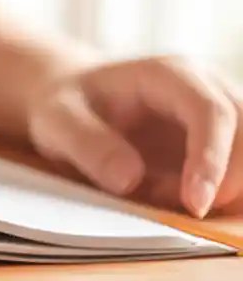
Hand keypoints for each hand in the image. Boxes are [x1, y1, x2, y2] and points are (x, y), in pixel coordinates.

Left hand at [27, 56, 241, 217]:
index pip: (212, 112)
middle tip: (175, 206)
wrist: (73, 98)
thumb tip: (129, 179)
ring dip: (225, 188)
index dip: (212, 160)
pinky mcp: (223, 139)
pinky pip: (240, 172)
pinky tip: (181, 199)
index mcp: (169, 74)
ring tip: (164, 193)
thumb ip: (88, 146)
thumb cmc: (65, 105)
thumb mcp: (57, 121)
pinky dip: (224, 192)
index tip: (195, 204)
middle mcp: (207, 86)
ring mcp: (222, 112)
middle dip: (226, 179)